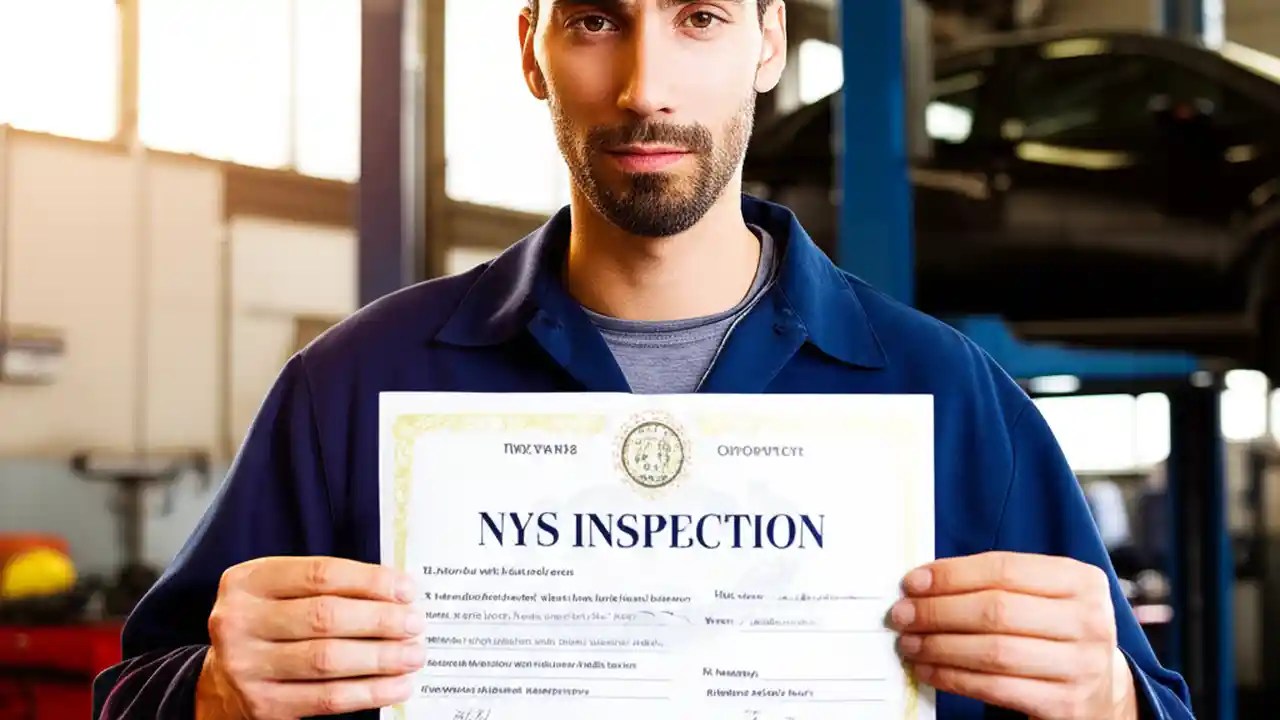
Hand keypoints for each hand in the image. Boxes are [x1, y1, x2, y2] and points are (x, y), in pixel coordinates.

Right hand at [196, 556, 425, 719]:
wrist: (224, 677)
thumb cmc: (270, 622)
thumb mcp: (282, 591)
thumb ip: (328, 586)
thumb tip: (397, 592)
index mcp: (248, 581)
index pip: (320, 574)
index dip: (370, 581)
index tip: (406, 590)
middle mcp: (239, 621)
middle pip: (325, 617)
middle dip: (380, 620)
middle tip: (415, 623)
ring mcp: (246, 666)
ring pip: (327, 660)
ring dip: (381, 658)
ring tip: (414, 654)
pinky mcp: (263, 705)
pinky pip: (327, 699)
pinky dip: (369, 692)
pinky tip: (397, 685)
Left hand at [889, 552, 1136, 719]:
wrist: (1103, 688)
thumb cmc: (1056, 631)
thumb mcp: (1043, 596)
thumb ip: (995, 584)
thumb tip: (923, 583)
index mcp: (1082, 581)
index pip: (1004, 570)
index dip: (952, 575)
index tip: (913, 582)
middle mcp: (1088, 621)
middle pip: (996, 610)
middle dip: (938, 612)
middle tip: (902, 614)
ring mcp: (1082, 666)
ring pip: (994, 651)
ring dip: (939, 647)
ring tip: (910, 643)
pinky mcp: (1065, 704)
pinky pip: (995, 688)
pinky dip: (953, 678)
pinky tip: (929, 670)